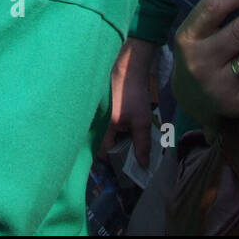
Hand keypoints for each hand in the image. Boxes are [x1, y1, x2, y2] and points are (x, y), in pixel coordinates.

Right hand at [99, 37, 157, 167]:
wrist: (127, 72)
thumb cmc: (133, 95)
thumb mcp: (142, 121)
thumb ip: (142, 144)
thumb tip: (143, 166)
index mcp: (104, 129)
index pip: (103, 154)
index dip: (115, 162)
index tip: (127, 166)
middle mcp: (96, 125)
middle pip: (104, 147)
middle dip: (117, 153)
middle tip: (131, 156)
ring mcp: (97, 118)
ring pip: (105, 138)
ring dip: (117, 142)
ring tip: (131, 143)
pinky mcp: (100, 113)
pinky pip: (106, 129)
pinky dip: (116, 132)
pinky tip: (126, 130)